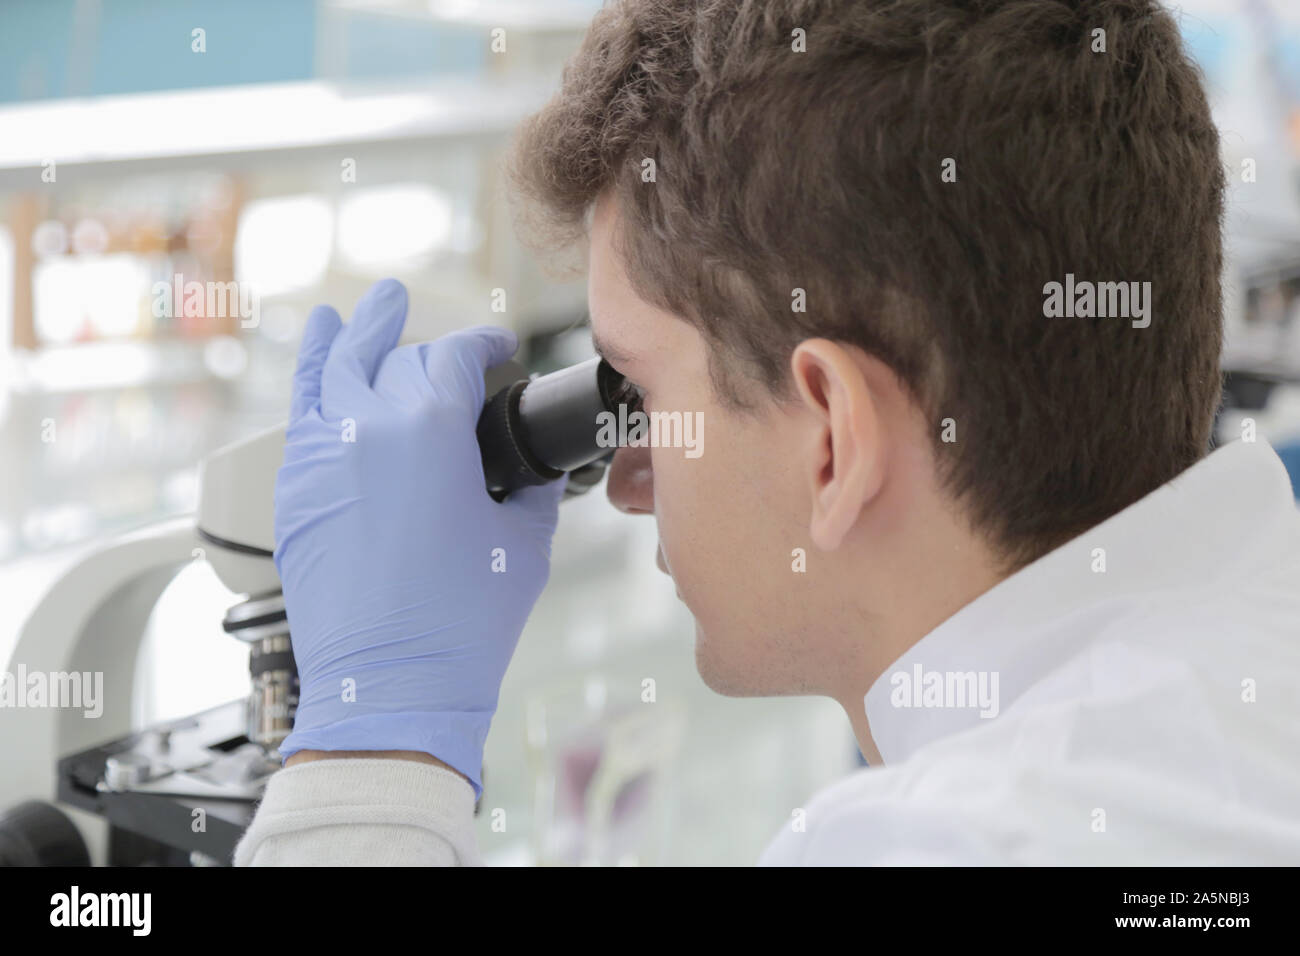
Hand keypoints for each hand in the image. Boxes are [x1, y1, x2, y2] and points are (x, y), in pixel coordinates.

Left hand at [273, 278, 564, 798]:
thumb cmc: (459, 623)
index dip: (486, 345)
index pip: (458, 355)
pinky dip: (311, 371)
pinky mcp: (295, 490)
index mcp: (429, 427)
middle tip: (456, 352)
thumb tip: (532, 468)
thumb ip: (532, 487)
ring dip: (357, 331)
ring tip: (372, 306)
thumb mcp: (524, 541)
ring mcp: (319, 455)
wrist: (390, 685)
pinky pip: (300, 410)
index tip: (500, 350)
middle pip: (399, 358)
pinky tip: (321, 350)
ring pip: (334, 366)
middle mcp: (365, 426)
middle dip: (433, 351)